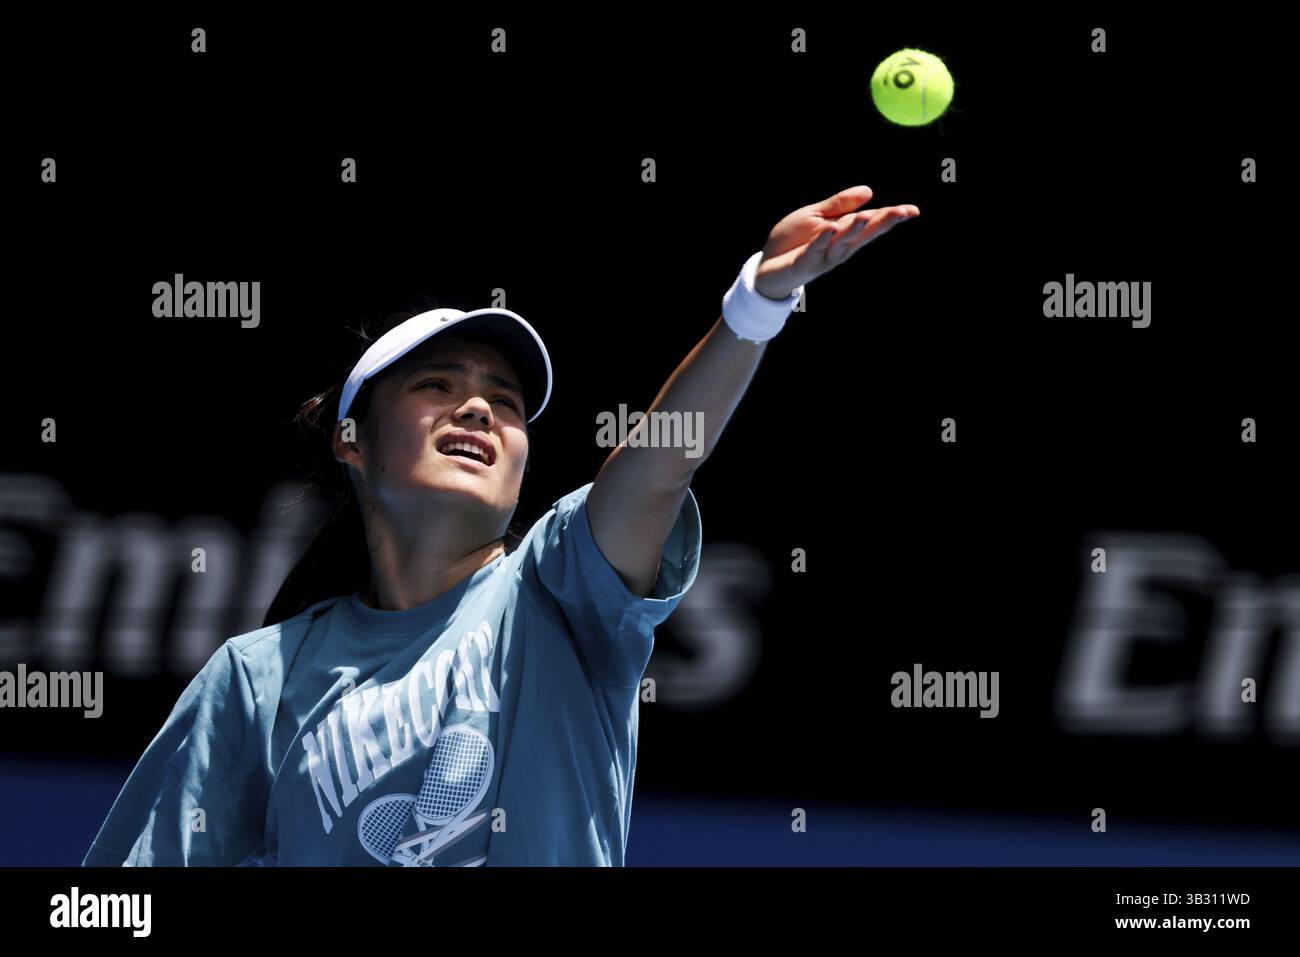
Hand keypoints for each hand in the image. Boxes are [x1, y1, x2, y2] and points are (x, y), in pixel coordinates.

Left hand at [753, 185, 918, 298]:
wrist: (767, 265)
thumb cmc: (794, 240)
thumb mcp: (817, 215)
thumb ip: (840, 205)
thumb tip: (869, 191)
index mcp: (845, 234)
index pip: (872, 223)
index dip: (891, 217)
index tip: (913, 210)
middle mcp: (840, 247)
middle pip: (864, 233)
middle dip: (882, 223)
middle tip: (901, 212)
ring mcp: (823, 257)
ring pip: (842, 242)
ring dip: (854, 229)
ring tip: (866, 216)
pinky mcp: (805, 263)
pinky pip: (815, 250)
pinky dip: (823, 240)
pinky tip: (831, 229)